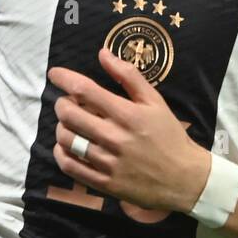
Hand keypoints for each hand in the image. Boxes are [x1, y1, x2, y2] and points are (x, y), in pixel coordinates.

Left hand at [50, 47, 211, 214]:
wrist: (183, 178)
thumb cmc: (169, 135)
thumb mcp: (155, 101)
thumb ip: (128, 76)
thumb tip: (103, 53)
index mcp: (128, 114)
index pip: (85, 90)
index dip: (64, 78)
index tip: (54, 74)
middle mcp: (115, 137)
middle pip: (70, 114)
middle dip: (62, 103)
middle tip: (68, 102)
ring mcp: (108, 162)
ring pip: (67, 139)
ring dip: (61, 127)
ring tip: (69, 123)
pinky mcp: (104, 183)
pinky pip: (70, 166)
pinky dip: (61, 152)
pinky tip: (66, 145)